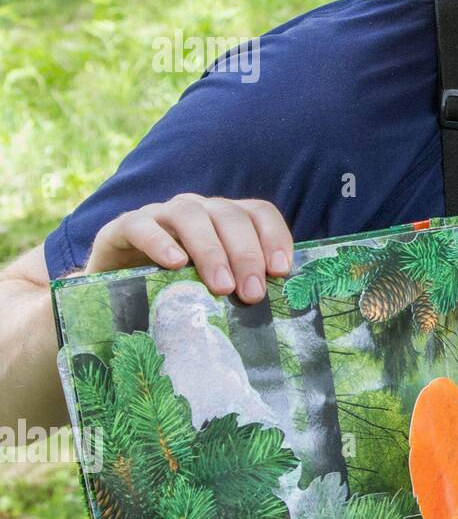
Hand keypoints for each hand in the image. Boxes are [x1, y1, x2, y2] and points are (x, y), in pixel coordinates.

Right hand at [85, 193, 293, 303]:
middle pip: (229, 216)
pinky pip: (142, 225)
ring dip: (210, 250)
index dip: (274, 237)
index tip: (281, 270)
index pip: (259, 212)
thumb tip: (277, 308)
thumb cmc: (176, 289)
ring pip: (191, 216)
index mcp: (225, 218)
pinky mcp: (124, 226)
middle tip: (252, 293)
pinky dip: (160, 242)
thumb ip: (241, 286)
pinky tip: (175, 264)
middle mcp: (197, 209)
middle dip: (246, 254)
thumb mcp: (212, 285)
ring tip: (221, 285)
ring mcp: (160, 214)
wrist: (116, 289)